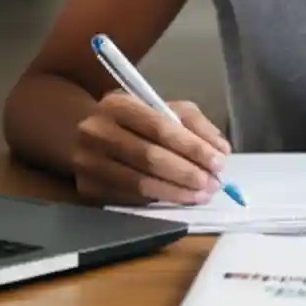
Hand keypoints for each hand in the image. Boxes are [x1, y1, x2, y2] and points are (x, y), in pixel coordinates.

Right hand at [71, 93, 231, 205]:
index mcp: (117, 104)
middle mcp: (96, 131)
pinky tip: (179, 200)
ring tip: (201, 195)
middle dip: (185, 172)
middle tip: (212, 184)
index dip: (191, 146)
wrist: (84, 134)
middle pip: (148, 157)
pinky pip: (129, 199)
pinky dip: (158, 201)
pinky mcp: (88, 188)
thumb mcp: (165, 108)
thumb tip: (221, 149)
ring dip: (175, 192)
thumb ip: (195, 124)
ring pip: (138, 183)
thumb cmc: (135, 120)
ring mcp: (88, 162)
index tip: (218, 162)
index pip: (159, 126)